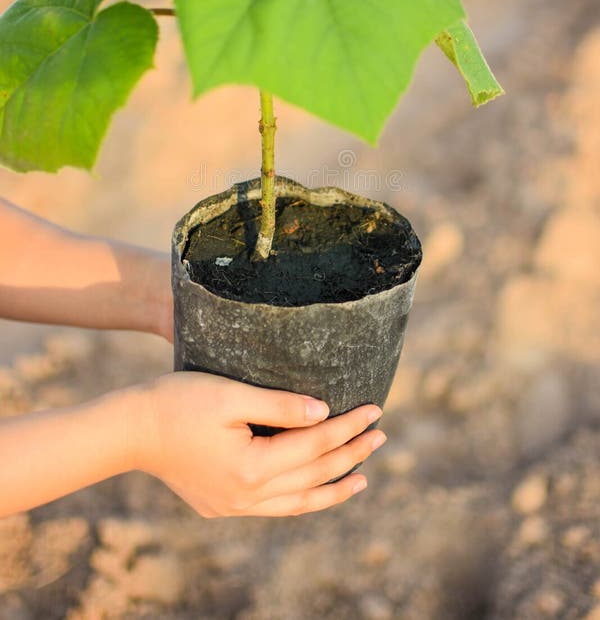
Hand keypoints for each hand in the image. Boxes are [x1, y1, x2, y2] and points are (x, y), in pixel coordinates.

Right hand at [137, 373, 385, 516]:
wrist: (130, 430)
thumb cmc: (178, 402)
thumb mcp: (231, 394)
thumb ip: (280, 405)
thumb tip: (324, 414)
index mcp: (253, 467)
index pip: (316, 444)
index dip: (348, 426)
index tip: (375, 410)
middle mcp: (248, 496)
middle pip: (314, 474)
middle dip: (351, 454)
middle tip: (381, 435)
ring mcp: (234, 506)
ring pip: (298, 502)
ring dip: (333, 487)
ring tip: (362, 477)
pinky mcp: (222, 505)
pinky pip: (276, 507)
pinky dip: (303, 498)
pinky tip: (314, 489)